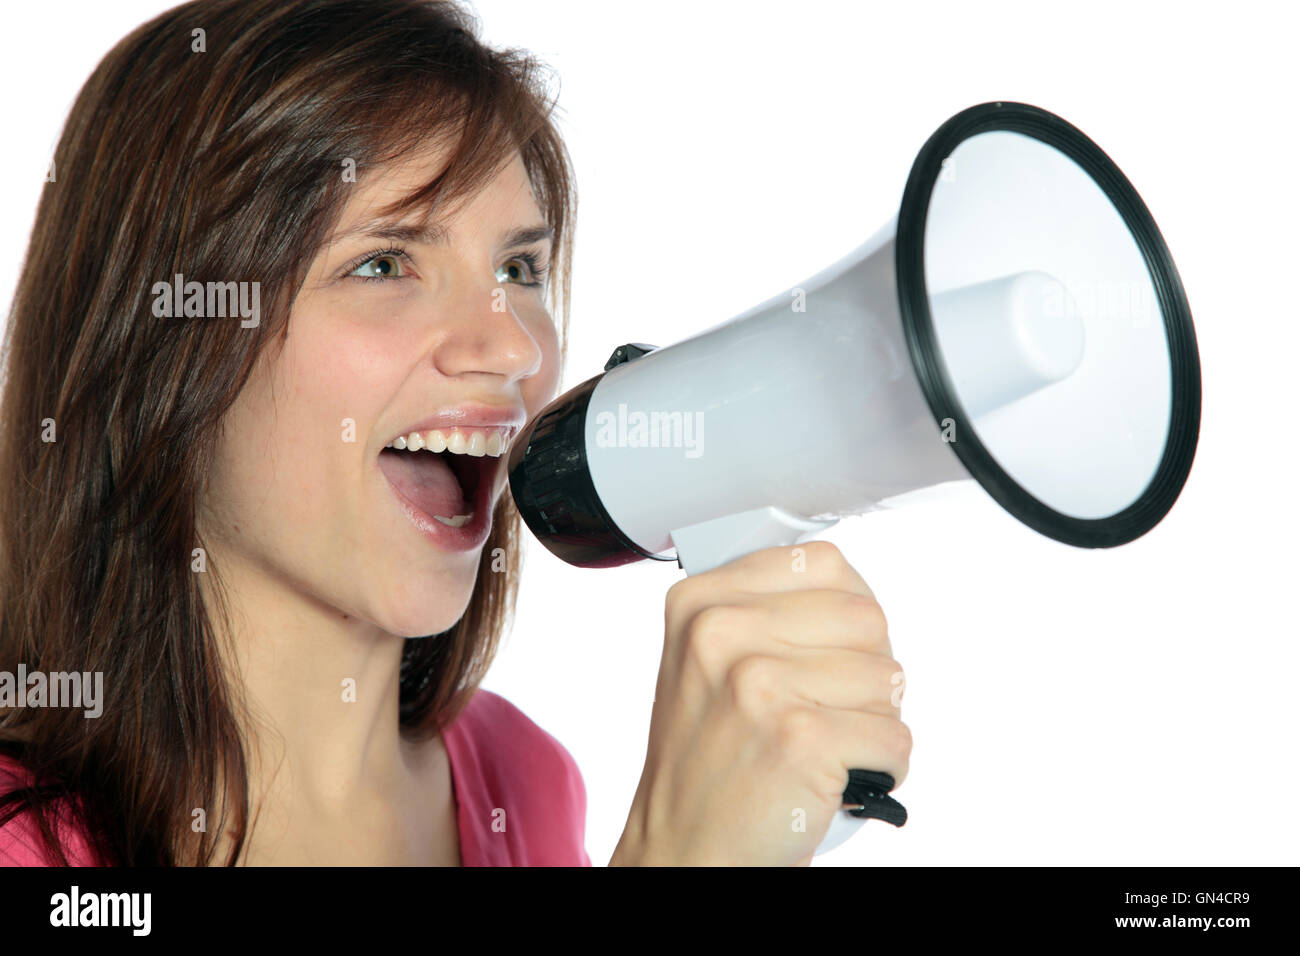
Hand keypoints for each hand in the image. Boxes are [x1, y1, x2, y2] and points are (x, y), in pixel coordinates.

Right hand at [611, 540, 910, 865]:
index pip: (823, 563)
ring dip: (874, 722)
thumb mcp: (705, 661)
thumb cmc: (704, 761)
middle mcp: (722, 633)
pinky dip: (883, 766)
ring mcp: (759, 683)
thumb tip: (851, 587)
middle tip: (827, 708)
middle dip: (867, 670)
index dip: (847, 614)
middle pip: (867, 618)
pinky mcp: (801, 738)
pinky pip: (895, 736)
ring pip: (889, 678)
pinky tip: (835, 776)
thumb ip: (762, 610)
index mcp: (701, 602)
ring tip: (824, 746)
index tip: (830, 650)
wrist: (682, 847)